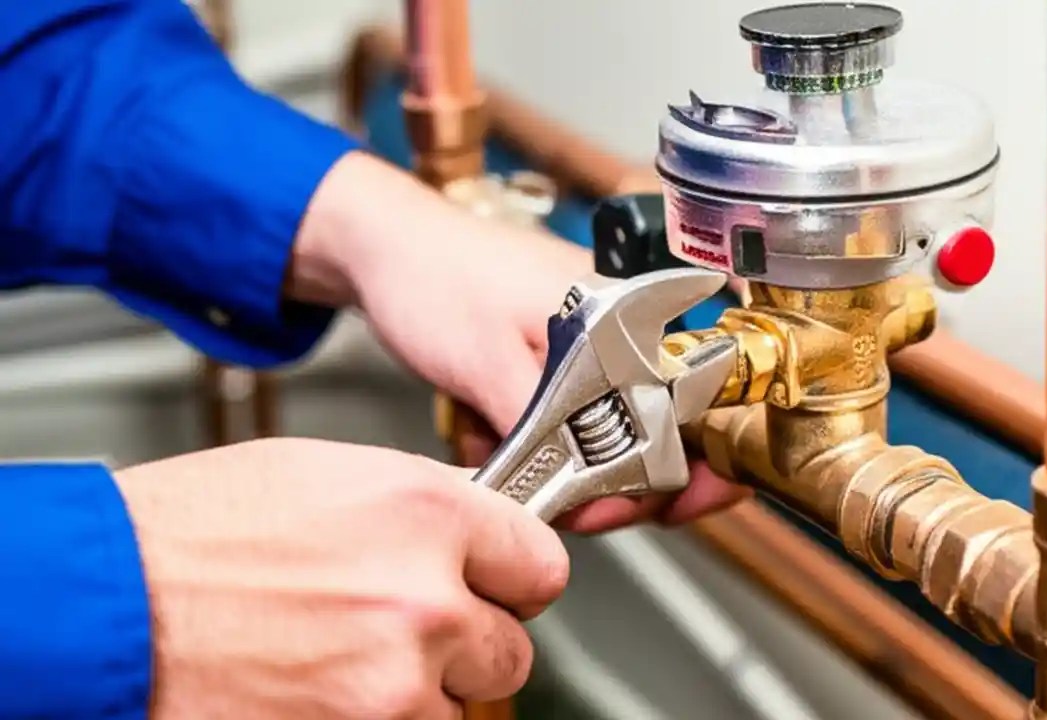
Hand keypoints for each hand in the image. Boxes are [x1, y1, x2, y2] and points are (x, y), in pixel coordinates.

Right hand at [114, 438, 567, 718]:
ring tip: (345, 656)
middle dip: (468, 639)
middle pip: (511, 645)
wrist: (109, 608)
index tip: (496, 582)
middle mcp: (425, 600)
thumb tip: (481, 521)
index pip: (542, 564)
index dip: (513, 575)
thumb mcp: (331, 474)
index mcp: (427, 514)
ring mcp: (394, 685)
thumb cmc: (196, 534)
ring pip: (462, 704)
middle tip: (407, 625)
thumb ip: (426, 503)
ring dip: (423, 690)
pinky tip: (328, 689)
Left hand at [288, 152, 750, 530]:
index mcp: (628, 311)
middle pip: (665, 433)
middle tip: (577, 507)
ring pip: (614, 440)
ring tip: (514, 453)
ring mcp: (593, 349)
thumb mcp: (487, 365)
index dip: (698, 464)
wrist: (383, 248)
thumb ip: (546, 432)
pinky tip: (500, 435)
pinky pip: (573, 427)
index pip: (704, 399)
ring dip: (568, 467)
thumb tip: (587, 487)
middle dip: (620, 483)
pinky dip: (541, 447)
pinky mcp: (561, 366)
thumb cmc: (434, 274)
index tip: (672, 506)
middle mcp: (623, 327)